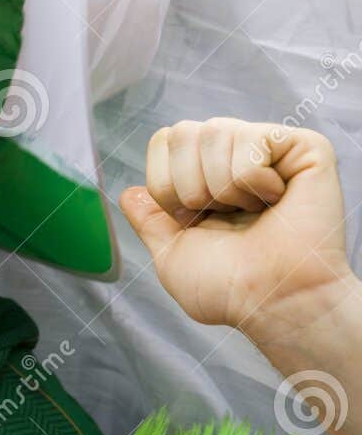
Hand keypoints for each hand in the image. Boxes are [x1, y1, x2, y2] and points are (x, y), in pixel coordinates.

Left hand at [120, 118, 355, 344]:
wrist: (274, 303)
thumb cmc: (231, 288)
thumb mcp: (171, 255)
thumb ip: (148, 220)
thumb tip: (130, 193)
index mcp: (206, 174)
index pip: (162, 140)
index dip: (164, 182)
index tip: (190, 218)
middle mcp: (236, 153)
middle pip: (181, 131)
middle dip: (189, 185)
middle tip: (223, 217)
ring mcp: (270, 148)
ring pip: (214, 132)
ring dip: (222, 186)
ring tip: (252, 212)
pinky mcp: (305, 146)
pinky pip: (251, 139)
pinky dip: (253, 179)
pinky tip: (276, 200)